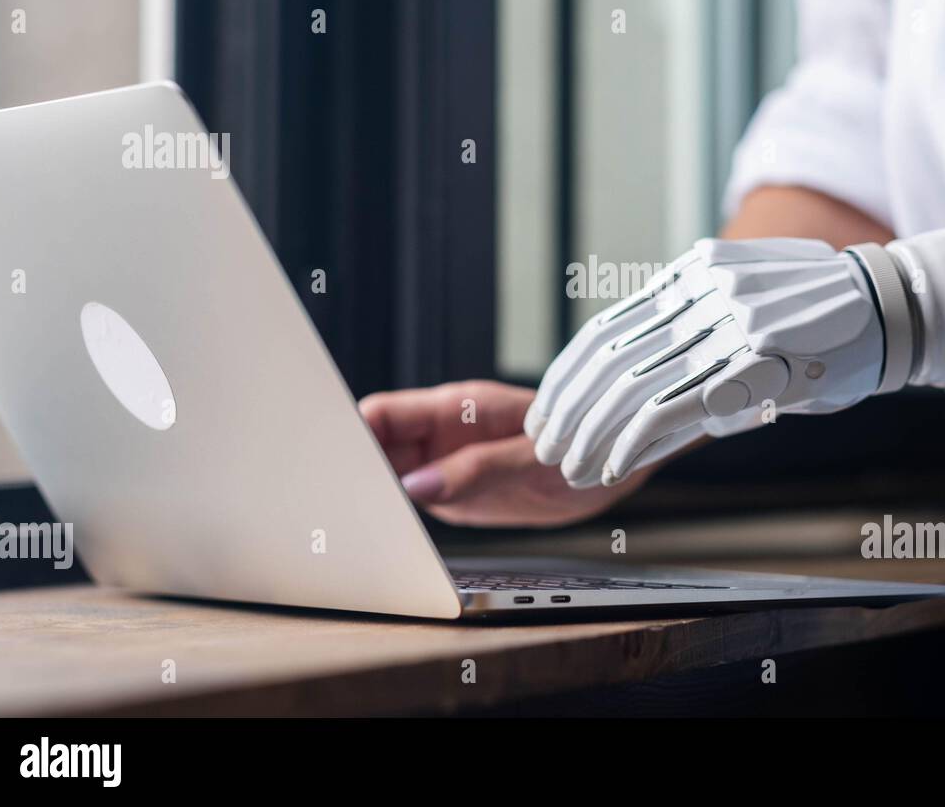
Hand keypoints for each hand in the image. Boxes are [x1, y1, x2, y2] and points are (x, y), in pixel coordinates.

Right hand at [359, 381, 652, 526]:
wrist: (614, 465)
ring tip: (347, 523)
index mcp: (458, 409)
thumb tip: (414, 487)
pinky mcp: (455, 490)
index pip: (384, 413)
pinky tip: (382, 536)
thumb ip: (476, 471)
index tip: (330, 462)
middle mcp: (445, 432)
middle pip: (377, 444)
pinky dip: (394, 514)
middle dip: (351, 467)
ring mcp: (447, 461)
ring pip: (389, 472)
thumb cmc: (583, 448)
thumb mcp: (533, 462)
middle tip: (330, 502)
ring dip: (370, 494)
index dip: (350, 432)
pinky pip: (412, 498)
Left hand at [524, 237, 884, 487]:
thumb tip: (633, 401)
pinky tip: (611, 466)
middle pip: (609, 357)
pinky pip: (669, 405)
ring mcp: (726, 325)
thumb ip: (692, 338)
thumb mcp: (746, 306)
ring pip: (630, 385)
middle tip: (548, 447)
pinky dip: (630, 441)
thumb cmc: (816, 321)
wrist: (891, 308)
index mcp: (692, 273)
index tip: (547, 410)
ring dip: (590, 433)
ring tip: (571, 467)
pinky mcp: (751, 363)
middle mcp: (702, 292)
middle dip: (569, 410)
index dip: (566, 375)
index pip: (607, 328)